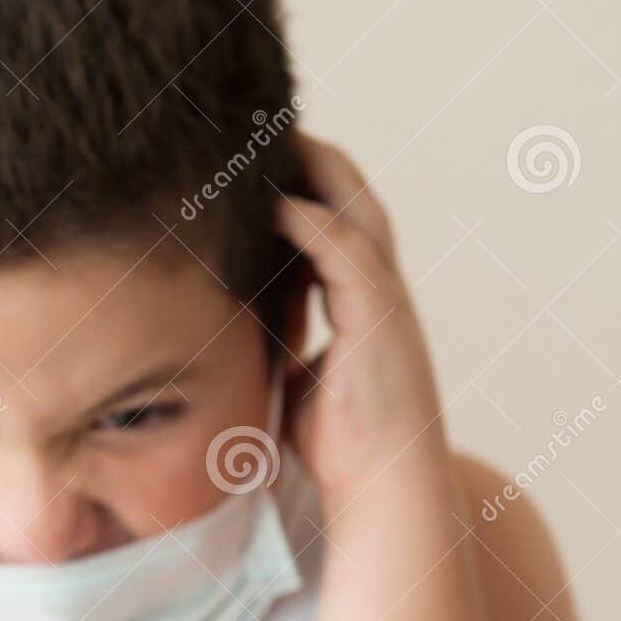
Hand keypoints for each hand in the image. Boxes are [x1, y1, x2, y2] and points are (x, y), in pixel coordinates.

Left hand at [279, 133, 444, 500]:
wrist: (384, 491)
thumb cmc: (341, 448)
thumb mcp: (298, 382)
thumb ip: (280, 345)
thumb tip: (236, 334)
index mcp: (363, 303)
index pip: (333, 222)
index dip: (300, 186)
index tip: (254, 164)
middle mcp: (378, 290)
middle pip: (349, 195)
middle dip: (308, 157)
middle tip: (254, 128)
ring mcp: (384, 299)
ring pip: (350, 207)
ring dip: (308, 170)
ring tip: (260, 141)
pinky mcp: (378, 316)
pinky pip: (341, 249)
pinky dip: (305, 219)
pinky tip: (266, 201)